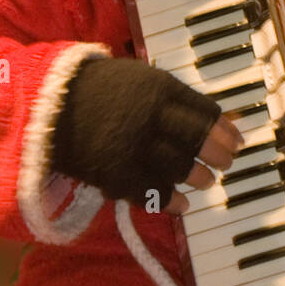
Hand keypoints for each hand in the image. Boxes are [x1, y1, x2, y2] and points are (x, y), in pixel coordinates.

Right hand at [51, 56, 243, 211]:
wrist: (48, 106)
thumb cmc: (100, 90)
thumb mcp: (140, 79)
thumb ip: (173, 98)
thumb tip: (214, 117)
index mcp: (159, 88)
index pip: (204, 110)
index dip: (224, 128)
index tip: (236, 139)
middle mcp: (150, 117)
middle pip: (196, 139)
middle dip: (218, 154)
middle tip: (227, 162)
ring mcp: (132, 147)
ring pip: (178, 167)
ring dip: (198, 176)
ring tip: (207, 180)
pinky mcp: (115, 174)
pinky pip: (151, 193)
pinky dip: (170, 201)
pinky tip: (183, 205)